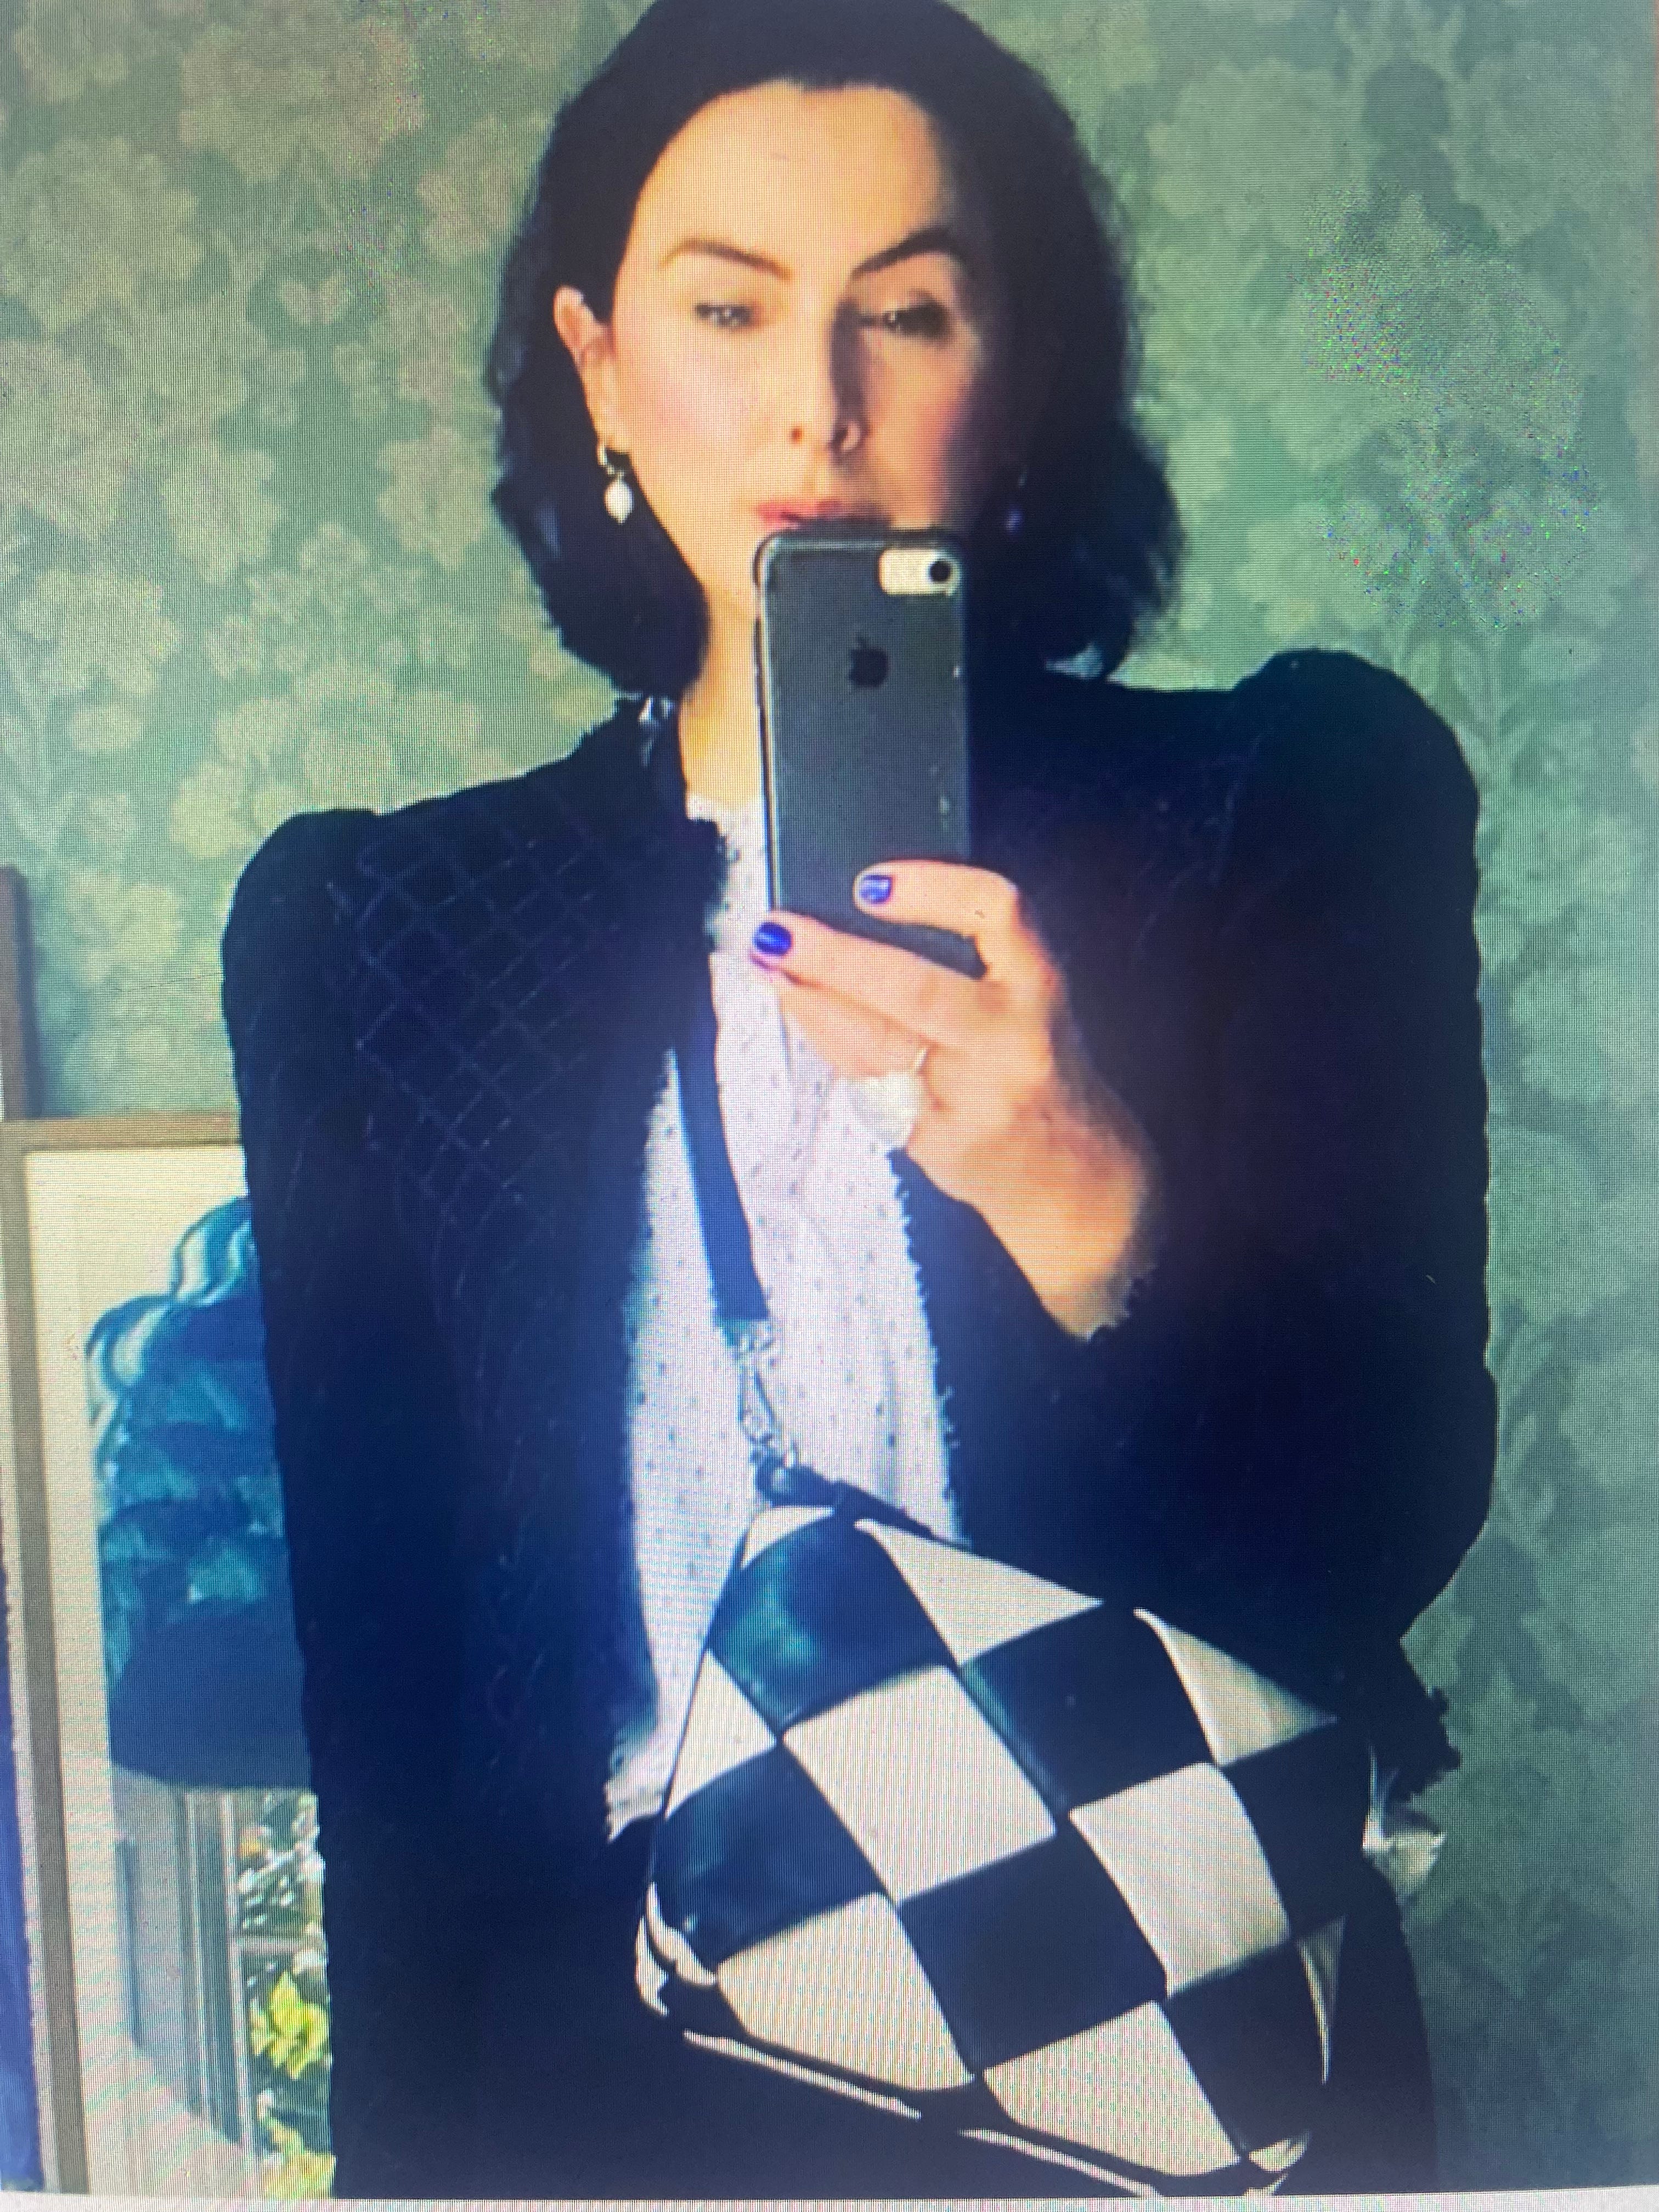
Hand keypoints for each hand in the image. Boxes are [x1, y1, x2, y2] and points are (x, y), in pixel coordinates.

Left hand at [749, 862, 1159, 1336]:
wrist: (1074, 1175)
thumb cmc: (1035, 1067)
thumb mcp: (1028, 999)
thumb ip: (968, 960)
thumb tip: (854, 914)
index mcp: (1041, 985)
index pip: (996, 911)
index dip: (930, 886)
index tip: (868, 884)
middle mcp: (1012, 1040)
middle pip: (912, 987)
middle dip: (832, 957)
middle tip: (774, 932)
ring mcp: (973, 1098)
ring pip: (873, 1044)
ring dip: (808, 1001)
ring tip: (770, 966)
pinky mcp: (938, 1142)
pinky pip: (866, 1085)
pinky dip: (827, 1045)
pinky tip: (802, 1015)